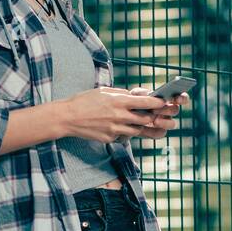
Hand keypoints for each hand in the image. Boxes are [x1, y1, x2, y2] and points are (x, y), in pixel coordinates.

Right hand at [64, 87, 182, 144]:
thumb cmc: (84, 101)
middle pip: (146, 119)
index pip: (146, 103)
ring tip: (136, 121)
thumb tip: (136, 95)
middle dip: (153, 117)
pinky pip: (123, 136)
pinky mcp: (110, 139)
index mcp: (119, 101)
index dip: (158, 103)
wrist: (68, 117)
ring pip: (137, 130)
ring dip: (140, 126)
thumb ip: (122, 94)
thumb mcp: (104, 91)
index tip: (163, 103)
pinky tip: (117, 127)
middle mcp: (119, 116)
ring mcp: (115, 129)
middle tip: (155, 115)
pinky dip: (124, 132)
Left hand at [119, 87, 184, 141]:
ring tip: (155, 121)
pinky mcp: (156, 132)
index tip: (178, 99)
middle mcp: (168, 110)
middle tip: (157, 109)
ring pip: (172, 124)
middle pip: (175, 110)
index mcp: (167, 99)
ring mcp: (164, 122)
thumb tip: (150, 94)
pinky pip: (161, 133)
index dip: (182, 98)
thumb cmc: (132, 102)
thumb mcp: (135, 95)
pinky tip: (149, 128)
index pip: (181, 97)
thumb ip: (142, 93)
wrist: (124, 116)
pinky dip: (156, 131)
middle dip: (168, 109)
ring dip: (165, 122)